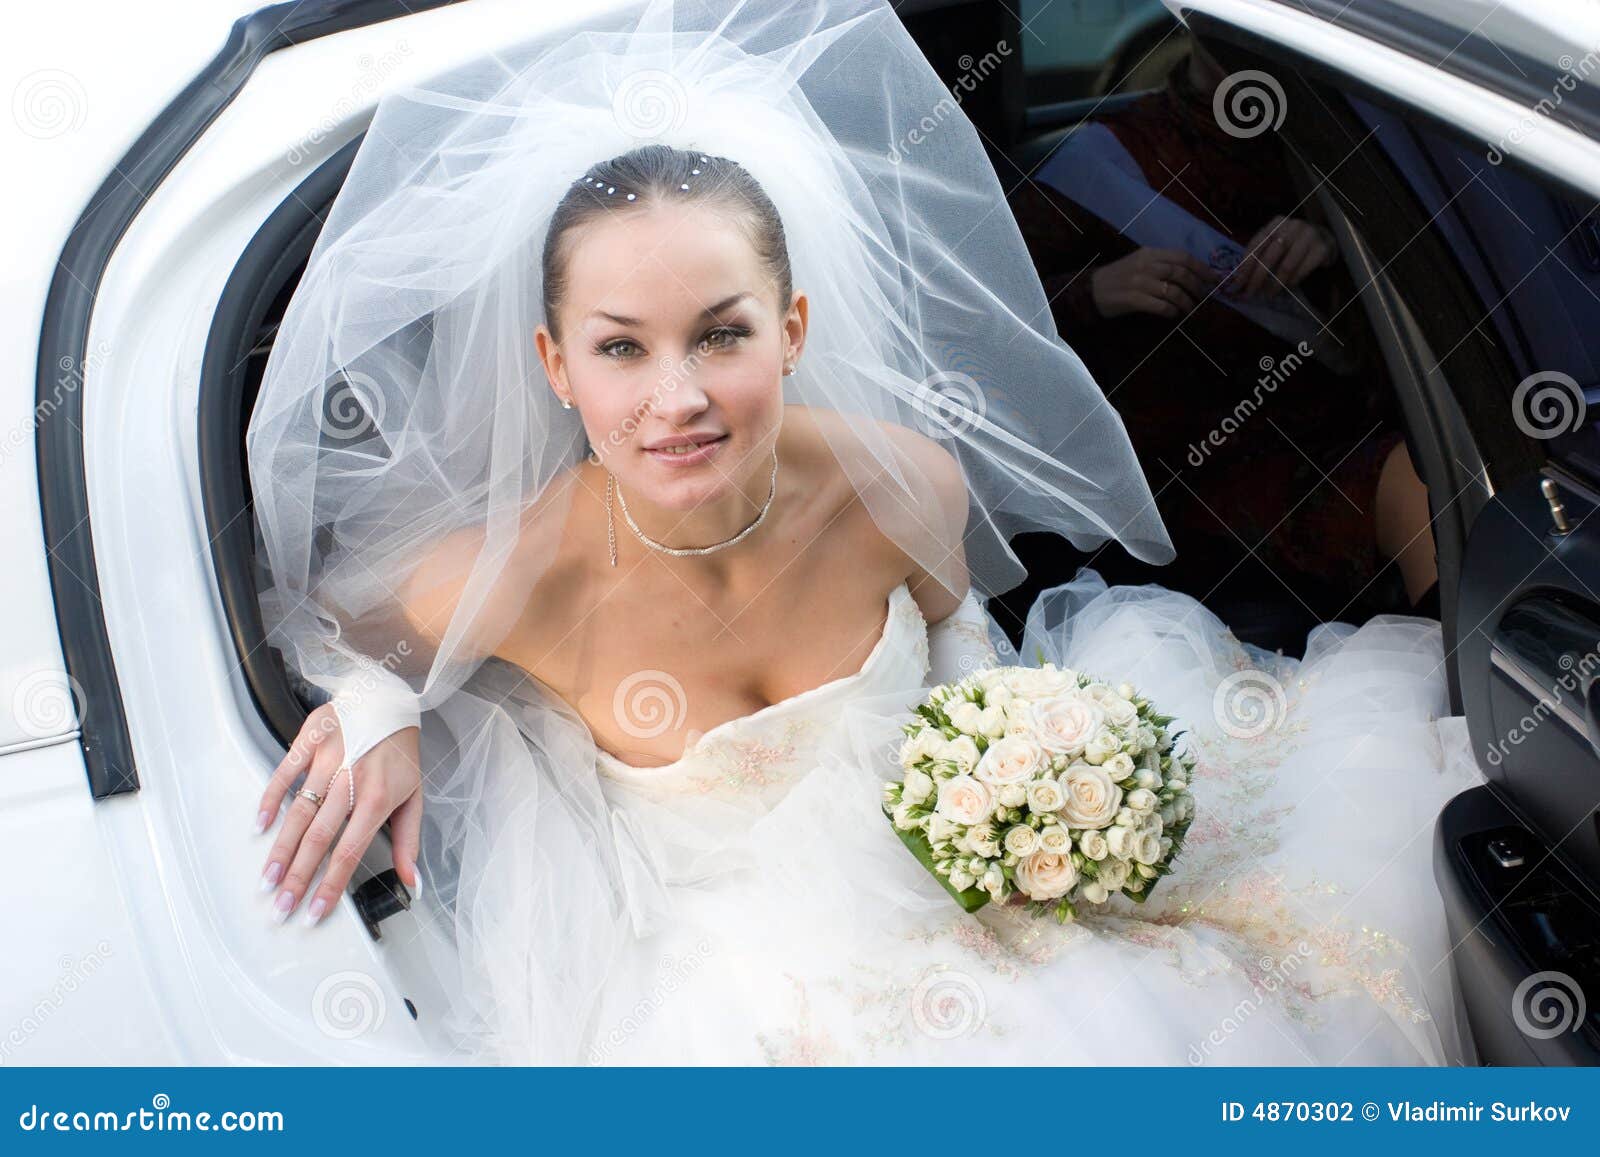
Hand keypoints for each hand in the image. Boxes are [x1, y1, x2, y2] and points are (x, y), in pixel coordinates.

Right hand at [255, 703, 421, 925]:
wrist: (389, 700)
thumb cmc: (400, 754)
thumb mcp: (414, 797)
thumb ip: (409, 842)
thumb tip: (412, 882)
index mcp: (379, 798)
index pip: (350, 851)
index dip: (331, 885)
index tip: (314, 912)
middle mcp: (352, 780)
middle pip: (319, 837)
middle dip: (298, 877)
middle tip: (280, 907)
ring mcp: (330, 758)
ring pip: (299, 811)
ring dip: (280, 848)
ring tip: (267, 878)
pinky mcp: (312, 740)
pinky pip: (286, 773)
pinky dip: (271, 799)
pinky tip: (260, 826)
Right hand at [1089, 247, 1217, 318]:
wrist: (1090, 291)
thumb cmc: (1118, 278)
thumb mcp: (1139, 262)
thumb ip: (1161, 264)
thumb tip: (1190, 273)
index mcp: (1149, 253)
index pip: (1182, 257)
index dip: (1201, 268)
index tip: (1214, 278)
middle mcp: (1145, 265)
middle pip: (1181, 273)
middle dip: (1197, 287)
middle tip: (1204, 297)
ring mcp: (1138, 282)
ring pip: (1173, 291)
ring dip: (1186, 302)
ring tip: (1190, 310)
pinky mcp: (1132, 299)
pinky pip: (1160, 306)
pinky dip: (1171, 311)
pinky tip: (1173, 315)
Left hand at [1228, 215, 1335, 298]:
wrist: (1325, 238)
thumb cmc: (1293, 243)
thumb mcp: (1277, 242)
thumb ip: (1261, 254)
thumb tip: (1240, 279)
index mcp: (1277, 223)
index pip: (1256, 244)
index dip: (1245, 265)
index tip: (1237, 283)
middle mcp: (1293, 226)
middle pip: (1269, 256)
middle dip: (1257, 278)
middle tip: (1250, 294)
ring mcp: (1309, 236)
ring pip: (1286, 266)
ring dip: (1274, 284)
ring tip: (1268, 295)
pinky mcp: (1321, 249)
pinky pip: (1301, 271)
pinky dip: (1292, 282)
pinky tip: (1286, 287)